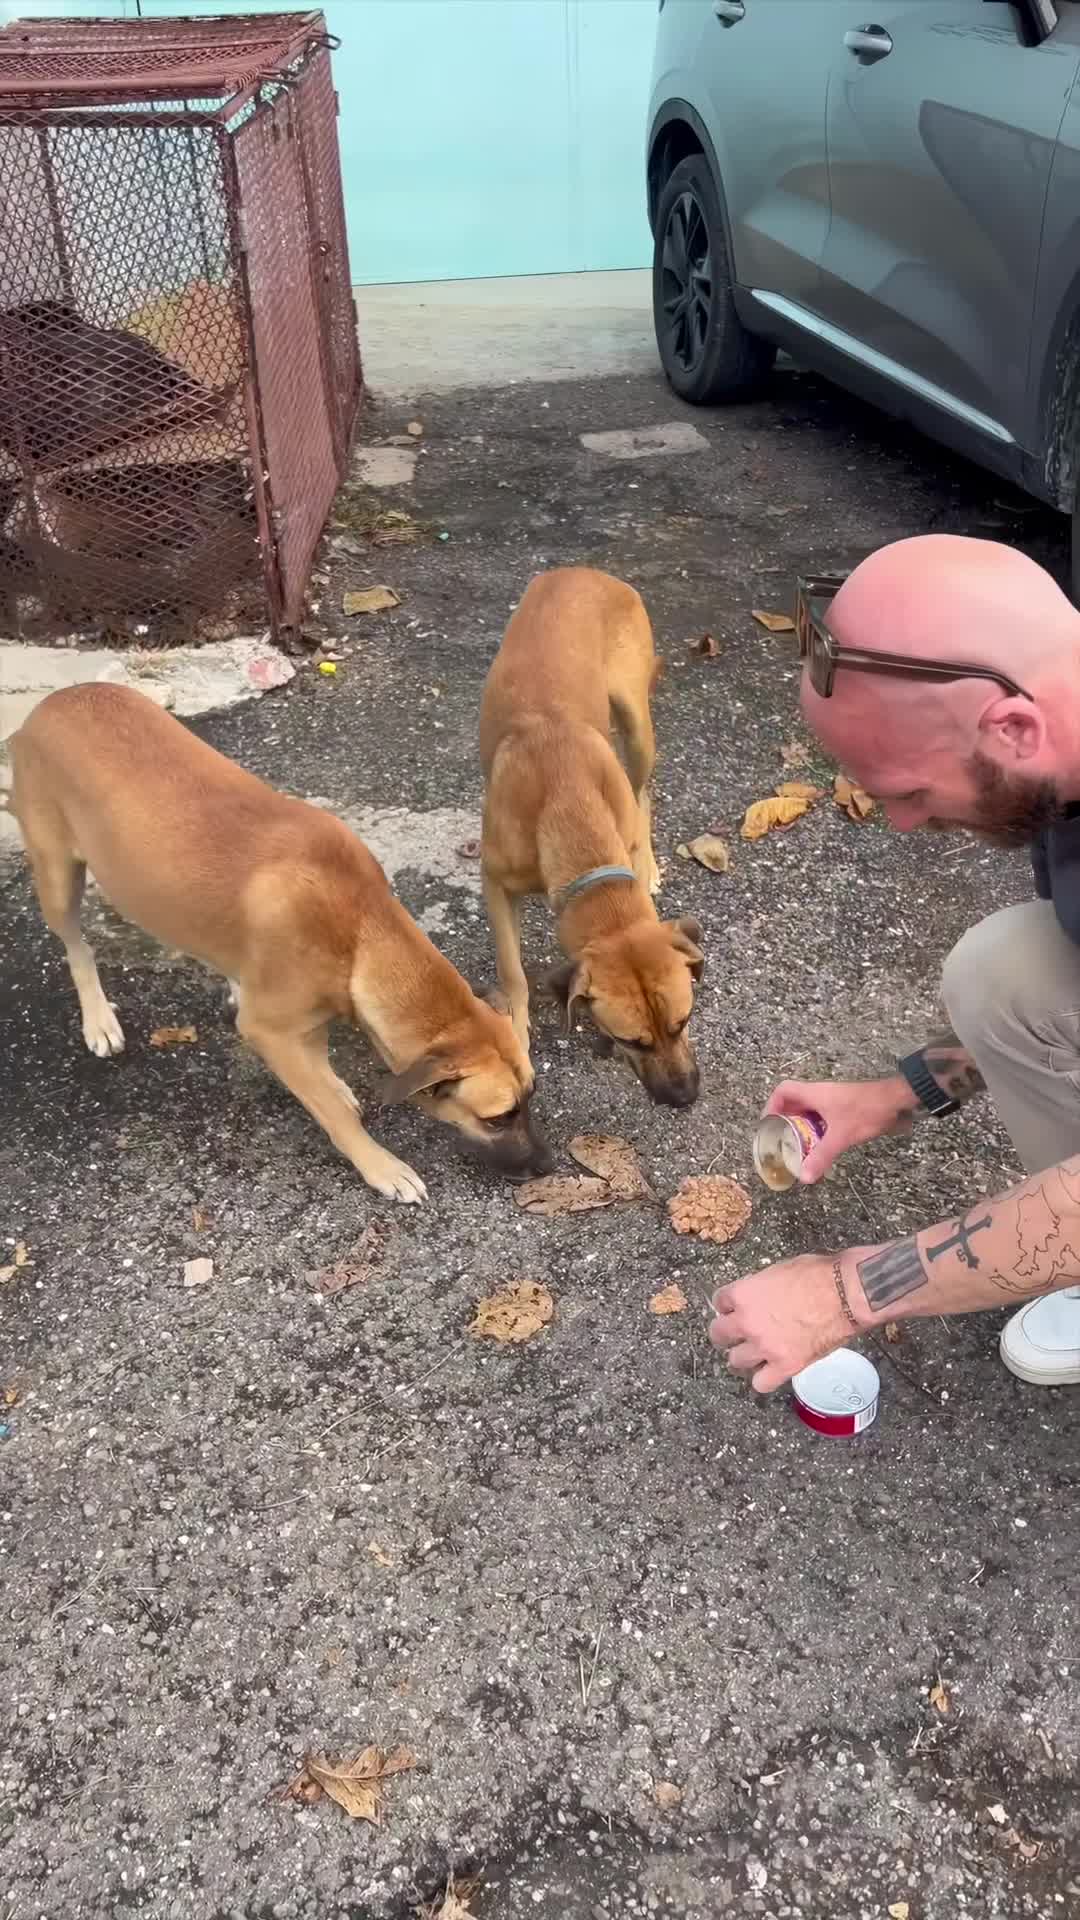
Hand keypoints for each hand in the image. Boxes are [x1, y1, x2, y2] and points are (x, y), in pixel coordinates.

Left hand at [708, 1249, 871, 1392]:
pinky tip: (770, 1373)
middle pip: (719, 1334)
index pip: (720, 1302)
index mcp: (744, 1294)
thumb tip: (761, 1295)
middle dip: (725, 1334)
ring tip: (751, 1355)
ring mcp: (765, 1346)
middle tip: (732, 1335)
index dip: (727, 1306)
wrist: (845, 1294)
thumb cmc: (819, 1275)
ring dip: (742, 1357)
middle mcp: (748, 1322)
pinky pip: (761, 1383)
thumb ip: (762, 1287)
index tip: (731, 1309)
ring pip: (735, 1360)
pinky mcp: (785, 1365)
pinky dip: (763, 1380)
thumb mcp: (780, 1270)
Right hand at [764, 1075, 916, 1182]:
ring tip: (799, 1145)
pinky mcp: (844, 1107)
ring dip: (802, 1126)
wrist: (896, 1100)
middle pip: (793, 1102)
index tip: (769, 1124)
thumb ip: (822, 1156)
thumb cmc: (867, 1111)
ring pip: (809, 1110)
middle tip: (782, 1140)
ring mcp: (833, 1100)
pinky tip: (821, 1144)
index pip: (783, 1090)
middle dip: (785, 1120)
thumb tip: (805, 1177)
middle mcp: (821, 1094)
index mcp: (814, 1094)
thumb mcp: (841, 1136)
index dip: (772, 1105)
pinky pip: (822, 1116)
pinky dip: (817, 1129)